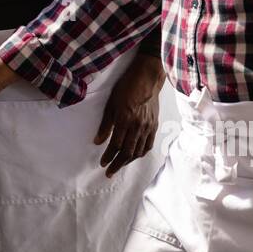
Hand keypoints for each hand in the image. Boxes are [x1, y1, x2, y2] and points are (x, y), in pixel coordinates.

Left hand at [95, 54, 162, 176]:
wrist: (147, 79)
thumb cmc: (126, 88)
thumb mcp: (111, 104)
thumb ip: (105, 125)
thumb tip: (97, 142)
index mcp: (125, 120)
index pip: (116, 145)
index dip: (109, 156)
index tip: (102, 163)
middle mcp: (137, 126)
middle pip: (127, 152)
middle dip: (117, 164)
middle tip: (109, 172)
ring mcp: (147, 127)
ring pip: (138, 151)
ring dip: (128, 161)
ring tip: (119, 166)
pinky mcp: (154, 126)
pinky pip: (148, 145)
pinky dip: (140, 153)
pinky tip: (135, 156)